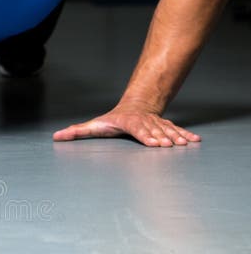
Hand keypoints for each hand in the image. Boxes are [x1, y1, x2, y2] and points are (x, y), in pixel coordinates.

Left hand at [52, 104, 200, 147]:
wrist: (135, 107)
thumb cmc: (112, 120)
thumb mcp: (94, 125)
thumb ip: (76, 132)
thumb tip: (57, 136)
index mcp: (130, 123)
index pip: (139, 130)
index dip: (146, 136)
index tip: (154, 143)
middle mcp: (145, 123)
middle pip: (155, 131)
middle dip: (164, 139)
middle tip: (172, 146)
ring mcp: (157, 125)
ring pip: (168, 131)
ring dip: (178, 138)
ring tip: (186, 145)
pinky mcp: (165, 127)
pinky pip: (177, 131)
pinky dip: (186, 136)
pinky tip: (195, 142)